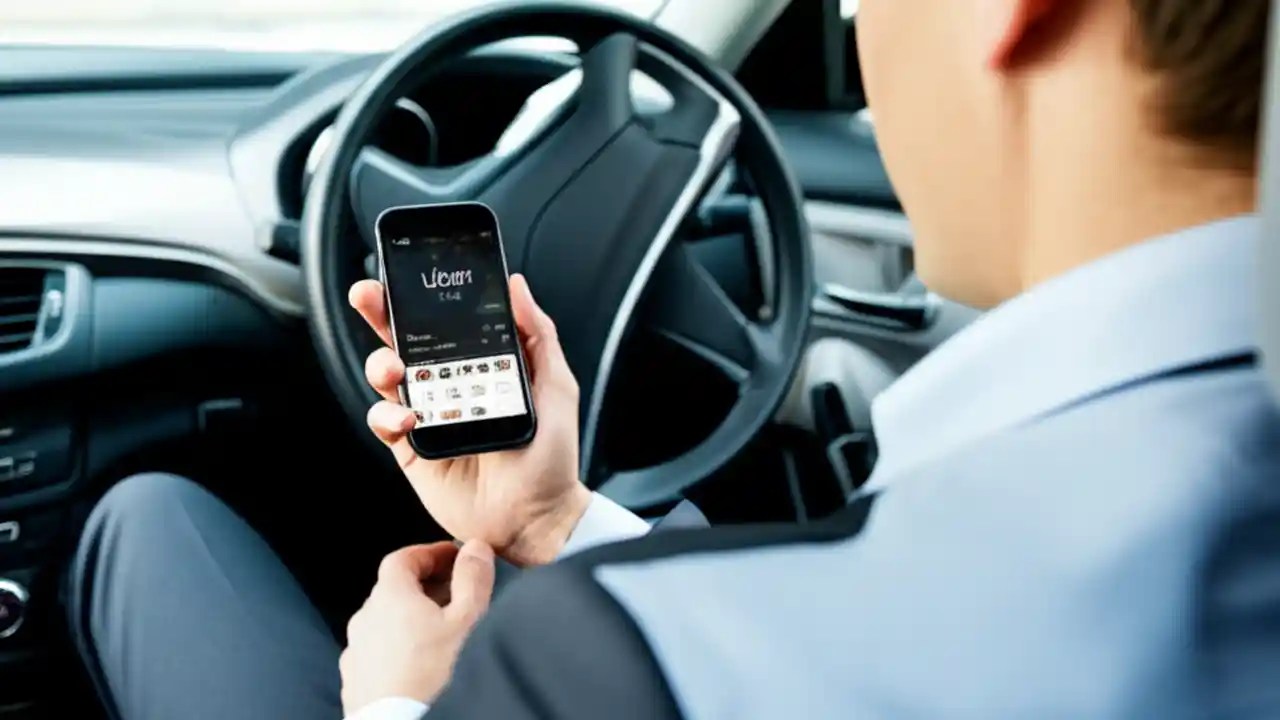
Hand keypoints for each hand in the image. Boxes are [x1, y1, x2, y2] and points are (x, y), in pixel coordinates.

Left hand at [340, 540, 495, 713]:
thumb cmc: (436, 673)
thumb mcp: (468, 620)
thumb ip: (472, 579)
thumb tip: (475, 547)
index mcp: (389, 596)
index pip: (402, 558)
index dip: (430, 554)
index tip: (455, 558)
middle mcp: (363, 619)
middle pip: (393, 591)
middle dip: (425, 588)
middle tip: (456, 597)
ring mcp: (355, 653)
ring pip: (384, 625)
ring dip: (410, 622)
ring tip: (440, 636)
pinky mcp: (354, 682)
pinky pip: (377, 654)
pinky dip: (397, 650)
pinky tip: (419, 666)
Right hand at [350, 274, 590, 565]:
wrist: (537, 518)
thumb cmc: (552, 459)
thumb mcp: (555, 387)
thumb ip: (538, 335)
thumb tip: (517, 286)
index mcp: (480, 367)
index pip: (444, 324)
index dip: (421, 299)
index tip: (405, 275)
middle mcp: (449, 387)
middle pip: (404, 341)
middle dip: (381, 315)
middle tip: (369, 297)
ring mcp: (428, 417)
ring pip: (387, 378)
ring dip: (381, 364)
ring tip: (396, 368)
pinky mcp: (411, 451)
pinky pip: (385, 423)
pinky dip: (387, 414)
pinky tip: (407, 417)